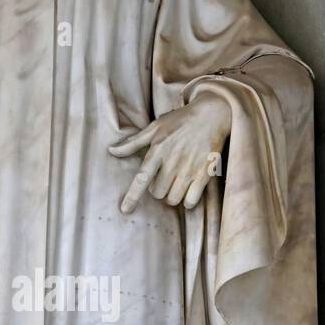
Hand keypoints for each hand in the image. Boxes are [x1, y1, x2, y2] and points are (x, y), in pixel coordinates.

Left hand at [108, 91, 232, 213]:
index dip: (132, 197)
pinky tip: (188, 191)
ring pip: (173, 199)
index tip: (125, 210)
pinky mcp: (204, 174)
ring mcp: (189, 169)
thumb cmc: (181, 121)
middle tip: (164, 180)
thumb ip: (133, 142)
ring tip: (175, 184)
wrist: (213, 114)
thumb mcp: (155, 127)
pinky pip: (191, 201)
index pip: (141, 178)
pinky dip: (187, 201)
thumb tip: (111, 150)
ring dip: (172, 196)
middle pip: (157, 193)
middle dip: (157, 190)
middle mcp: (172, 162)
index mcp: (158, 150)